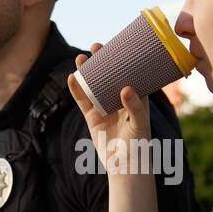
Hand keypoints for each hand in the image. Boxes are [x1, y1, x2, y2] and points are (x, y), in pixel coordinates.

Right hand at [68, 43, 151, 174]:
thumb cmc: (139, 145)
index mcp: (136, 97)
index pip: (130, 74)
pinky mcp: (92, 117)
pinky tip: (71, 78)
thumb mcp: (140, 124)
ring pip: (94, 86)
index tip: (117, 46)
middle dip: (102, 61)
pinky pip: (83, 101)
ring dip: (87, 72)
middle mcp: (119, 100)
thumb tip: (125, 88)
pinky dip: (77, 90)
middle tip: (95, 47)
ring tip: (80, 58)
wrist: (125, 166)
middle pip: (109, 76)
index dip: (123, 60)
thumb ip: (135, 106)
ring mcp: (105, 107)